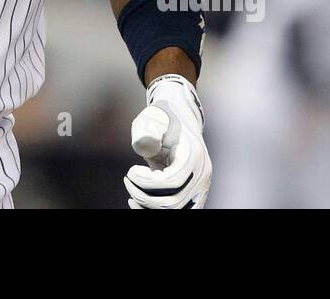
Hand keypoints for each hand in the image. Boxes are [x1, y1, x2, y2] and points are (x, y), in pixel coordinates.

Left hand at [125, 73, 210, 208]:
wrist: (178, 119)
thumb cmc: (161, 118)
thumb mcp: (151, 118)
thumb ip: (145, 130)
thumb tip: (143, 143)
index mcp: (193, 155)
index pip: (173, 181)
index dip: (147, 182)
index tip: (131, 170)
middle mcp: (201, 174)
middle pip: (174, 201)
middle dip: (144, 196)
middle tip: (128, 180)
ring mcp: (200, 187)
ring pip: (176, 210)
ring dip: (149, 207)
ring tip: (131, 196)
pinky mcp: (193, 195)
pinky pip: (179, 211)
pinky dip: (157, 210)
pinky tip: (138, 202)